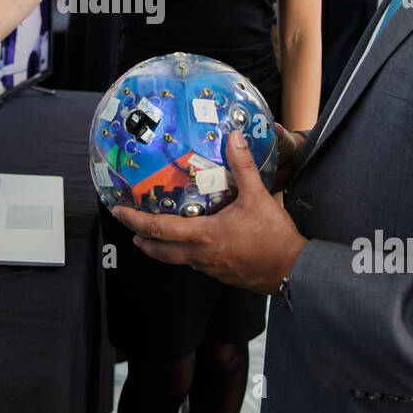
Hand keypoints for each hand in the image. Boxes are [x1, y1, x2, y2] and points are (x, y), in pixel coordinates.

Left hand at [110, 130, 307, 293]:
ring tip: (156, 236)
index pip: (159, 230)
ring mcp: (210, 267)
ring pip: (177, 259)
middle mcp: (200, 255)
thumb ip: (243, 166)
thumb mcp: (258, 196)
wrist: (292, 270)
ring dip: (162, 248)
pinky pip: (195, 263)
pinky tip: (194, 242)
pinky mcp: (221, 274)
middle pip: (160, 251)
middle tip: (130, 231)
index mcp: (202, 236)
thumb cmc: (273, 237)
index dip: (135, 221)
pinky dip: (185, 252)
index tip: (119, 211)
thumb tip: (234, 138)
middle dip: (142, 240)